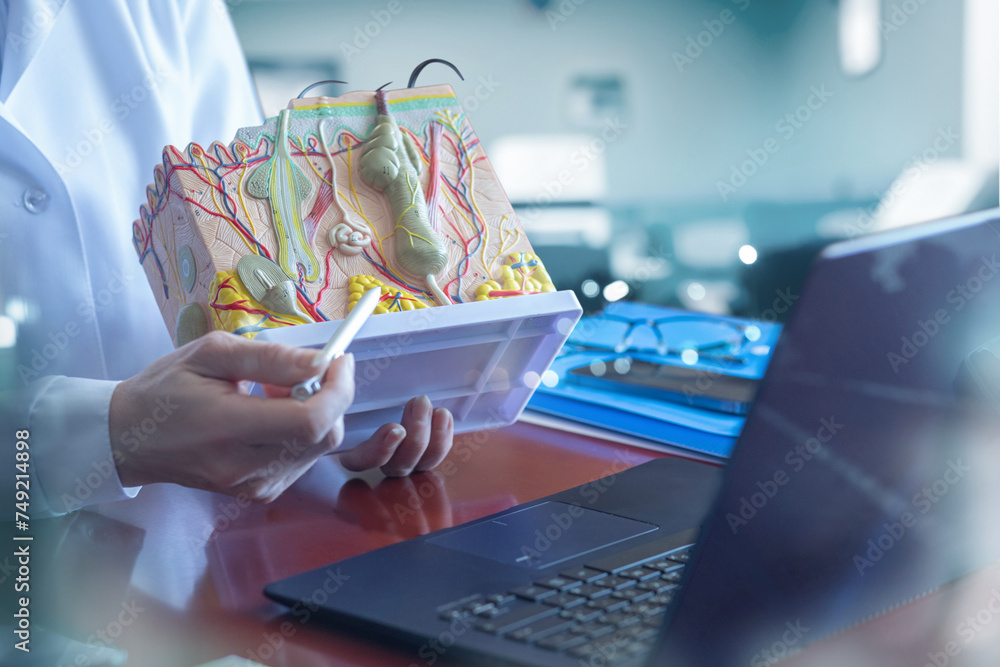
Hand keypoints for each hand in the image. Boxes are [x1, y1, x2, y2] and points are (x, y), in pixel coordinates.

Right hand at [109, 331, 452, 502]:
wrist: (129, 439)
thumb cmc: (166, 388)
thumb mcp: (212, 354)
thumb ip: (271, 358)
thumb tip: (321, 363)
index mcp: (228, 428)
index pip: (310, 420)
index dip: (338, 388)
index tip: (340, 359)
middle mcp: (246, 468)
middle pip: (324, 436)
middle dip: (329, 397)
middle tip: (299, 371)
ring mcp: (254, 487)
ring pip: (318, 448)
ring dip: (314, 413)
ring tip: (273, 392)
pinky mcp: (259, 494)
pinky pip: (303, 459)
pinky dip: (301, 432)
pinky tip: (270, 416)